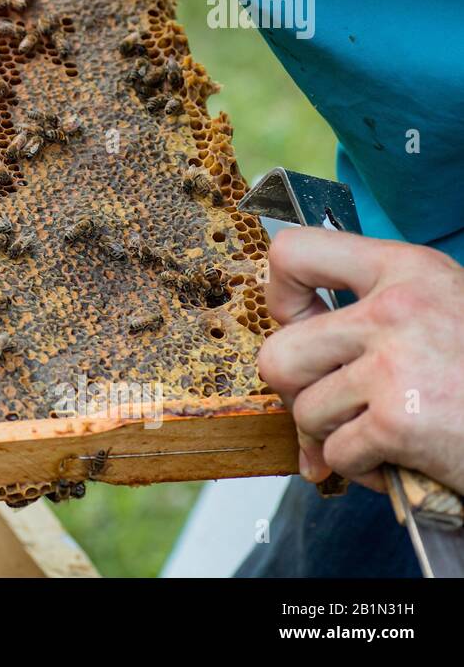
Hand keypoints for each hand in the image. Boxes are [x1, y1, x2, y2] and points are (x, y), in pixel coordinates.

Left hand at [258, 227, 463, 494]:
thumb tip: (294, 332)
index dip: (279, 295)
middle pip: (279, 353)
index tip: (296, 320)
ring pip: (305, 411)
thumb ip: (376, 314)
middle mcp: (396, 309)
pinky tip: (396, 462)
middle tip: (330, 404)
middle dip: (297, 392)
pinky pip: (337, 454)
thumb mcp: (445, 311)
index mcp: (407, 270)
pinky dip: (359, 471)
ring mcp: (396, 366)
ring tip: (375, 436)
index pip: (294, 251)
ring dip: (332, 436)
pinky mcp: (400, 422)